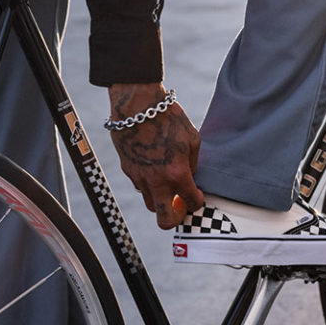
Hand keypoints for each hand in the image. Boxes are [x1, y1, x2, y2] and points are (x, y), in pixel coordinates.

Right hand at [107, 83, 203, 228]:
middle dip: (175, 219)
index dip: (198, 202)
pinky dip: (147, 184)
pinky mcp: (127, 169)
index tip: (198, 197)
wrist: (138, 104)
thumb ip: (193, 163)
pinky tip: (153, 169)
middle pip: (165, 220)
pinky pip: (139, 186)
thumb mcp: (192, 138)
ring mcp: (140, 177)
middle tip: (180, 208)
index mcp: (177, 174)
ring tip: (166, 187)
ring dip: (160, 200)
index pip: (192, 203)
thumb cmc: (169, 118)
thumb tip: (191, 176)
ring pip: (150, 204)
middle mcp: (158, 181)